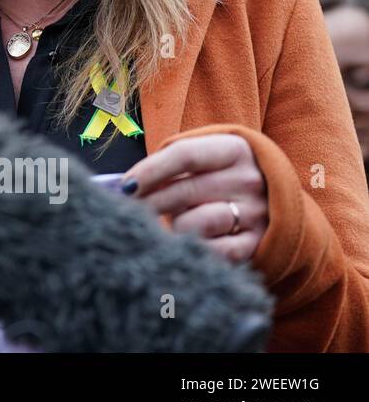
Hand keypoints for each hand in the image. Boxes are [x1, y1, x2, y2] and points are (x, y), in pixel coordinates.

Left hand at [121, 134, 268, 264]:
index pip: (183, 155)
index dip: (149, 171)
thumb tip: (126, 186)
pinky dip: (195, 248)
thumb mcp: (206, 156)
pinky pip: (215, 252)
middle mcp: (248, 179)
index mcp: (234, 149)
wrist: (277, 199)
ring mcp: (257, 213)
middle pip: (184, 191)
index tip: (125, 186)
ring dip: (174, 225)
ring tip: (170, 223)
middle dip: (149, 203)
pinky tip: (187, 243)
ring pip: (197, 223)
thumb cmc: (221, 175)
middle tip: (131, 211)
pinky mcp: (259, 244)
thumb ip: (170, 163)